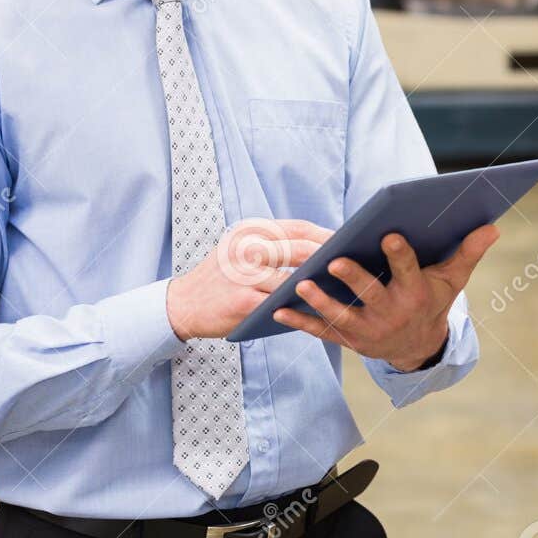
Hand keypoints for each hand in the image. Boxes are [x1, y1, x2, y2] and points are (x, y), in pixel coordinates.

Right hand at [167, 218, 334, 340]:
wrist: (182, 304)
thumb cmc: (221, 277)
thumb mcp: (240, 250)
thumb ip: (272, 246)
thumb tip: (318, 248)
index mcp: (249, 232)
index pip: (297, 228)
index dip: (326, 235)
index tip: (350, 241)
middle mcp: (247, 248)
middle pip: (301, 248)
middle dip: (330, 255)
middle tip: (355, 263)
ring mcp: (245, 275)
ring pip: (294, 277)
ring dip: (320, 283)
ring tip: (343, 286)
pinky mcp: (244, 301)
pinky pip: (282, 304)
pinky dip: (302, 306)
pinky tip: (319, 309)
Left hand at [272, 224, 499, 370]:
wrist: (417, 347)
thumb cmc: (432, 301)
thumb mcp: (451, 280)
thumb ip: (467, 251)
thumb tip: (492, 226)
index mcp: (415, 294)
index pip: (408, 272)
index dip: (400, 255)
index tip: (390, 235)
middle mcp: (391, 314)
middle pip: (370, 295)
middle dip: (353, 279)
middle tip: (334, 261)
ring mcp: (368, 330)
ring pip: (342, 316)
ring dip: (321, 302)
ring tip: (301, 284)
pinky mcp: (348, 340)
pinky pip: (321, 332)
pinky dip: (299, 322)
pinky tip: (277, 309)